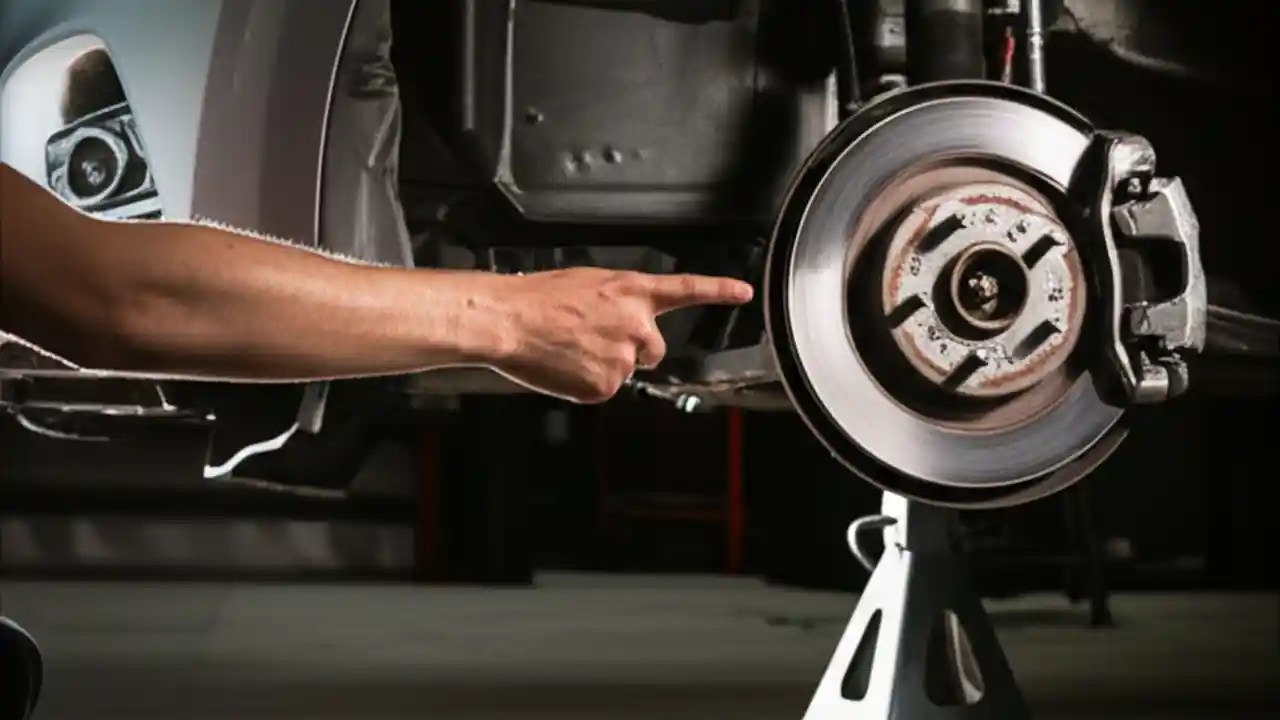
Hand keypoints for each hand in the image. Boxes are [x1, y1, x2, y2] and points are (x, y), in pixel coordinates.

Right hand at [489, 267, 753, 402]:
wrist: (511, 320)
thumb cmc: (538, 299)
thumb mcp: (587, 285)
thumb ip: (615, 304)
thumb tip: (616, 326)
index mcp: (632, 291)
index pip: (686, 288)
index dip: (719, 290)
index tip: (743, 292)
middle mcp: (637, 323)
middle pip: (654, 350)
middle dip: (632, 350)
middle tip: (594, 341)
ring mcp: (625, 357)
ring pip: (624, 371)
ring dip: (602, 365)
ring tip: (568, 348)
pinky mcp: (607, 385)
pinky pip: (602, 390)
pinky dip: (584, 383)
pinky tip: (564, 366)